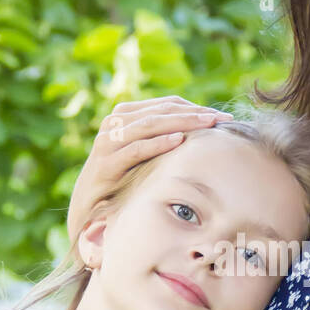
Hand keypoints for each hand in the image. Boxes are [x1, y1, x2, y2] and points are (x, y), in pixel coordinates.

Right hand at [66, 96, 233, 243]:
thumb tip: (204, 130)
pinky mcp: (106, 163)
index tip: (221, 116)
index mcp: (126, 114)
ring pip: (150, 125)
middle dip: (194, 113)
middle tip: (221, 118)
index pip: (167, 104)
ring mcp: (108, 141)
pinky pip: (136, 149)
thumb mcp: (144, 152)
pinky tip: (179, 140)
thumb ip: (163, 137)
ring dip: (182, 122)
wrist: (88, 205)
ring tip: (207, 124)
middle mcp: (115, 122)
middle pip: (161, 111)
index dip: (195, 107)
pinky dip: (158, 143)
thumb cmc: (122, 178)